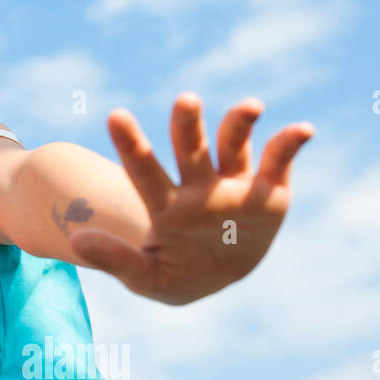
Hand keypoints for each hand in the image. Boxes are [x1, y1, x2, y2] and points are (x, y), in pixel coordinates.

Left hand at [67, 92, 313, 304]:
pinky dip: (290, 143)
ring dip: (239, 124)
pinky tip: (303, 130)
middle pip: (190, 148)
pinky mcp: (269, 193)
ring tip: (250, 107)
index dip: (131, 144)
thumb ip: (116, 260)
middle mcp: (198, 186)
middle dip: (188, 125)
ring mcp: (233, 186)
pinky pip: (279, 162)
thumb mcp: (145, 277)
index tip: (116, 116)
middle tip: (186, 100)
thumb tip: (76, 241)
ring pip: (233, 146)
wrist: (214, 278)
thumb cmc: (173, 275)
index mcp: (165, 204)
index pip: (143, 170)